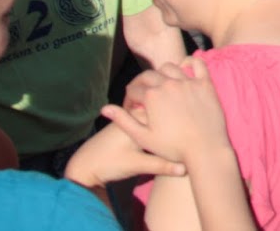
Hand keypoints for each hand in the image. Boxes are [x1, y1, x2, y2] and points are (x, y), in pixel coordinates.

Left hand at [64, 120, 184, 189]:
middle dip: (177, 117)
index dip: (183, 118)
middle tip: (192, 129)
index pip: (168, 110)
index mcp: (140, 117)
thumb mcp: (138, 165)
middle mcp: (136, 113)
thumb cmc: (109, 163)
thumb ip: (162, 166)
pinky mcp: (129, 124)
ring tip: (183, 130)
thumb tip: (185, 169)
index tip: (195, 128)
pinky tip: (167, 133)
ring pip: (157, 114)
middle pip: (163, 110)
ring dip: (167, 120)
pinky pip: (149, 119)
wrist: (85, 166)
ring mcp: (132, 117)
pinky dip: (158, 123)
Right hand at [104, 58, 232, 169]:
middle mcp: (168, 84)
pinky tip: (185, 67)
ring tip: (160, 84)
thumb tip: (104, 109)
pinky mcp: (204, 83)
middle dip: (141, 83)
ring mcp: (188, 82)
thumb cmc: (172, 147)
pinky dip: (190, 62)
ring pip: (170, 67)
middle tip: (142, 94)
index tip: (131, 107)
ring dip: (161, 73)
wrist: (205, 149)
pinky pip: (197, 65)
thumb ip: (123, 121)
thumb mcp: (143, 137)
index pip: (134, 89)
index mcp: (151, 96)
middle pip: (149, 75)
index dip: (129, 99)